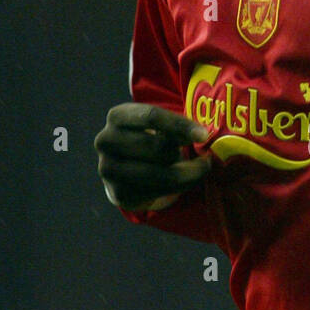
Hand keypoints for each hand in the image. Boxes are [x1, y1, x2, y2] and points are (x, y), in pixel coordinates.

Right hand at [94, 103, 212, 210]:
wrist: (126, 172)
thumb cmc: (149, 141)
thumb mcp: (157, 127)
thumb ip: (175, 128)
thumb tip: (202, 136)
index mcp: (117, 116)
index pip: (152, 116)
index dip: (180, 125)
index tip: (204, 135)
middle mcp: (106, 140)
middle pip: (158, 146)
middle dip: (180, 151)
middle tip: (192, 154)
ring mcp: (108, 168)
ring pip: (160, 173)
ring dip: (186, 172)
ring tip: (194, 169)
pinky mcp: (118, 192)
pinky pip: (158, 191)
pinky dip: (180, 187)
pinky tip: (184, 181)